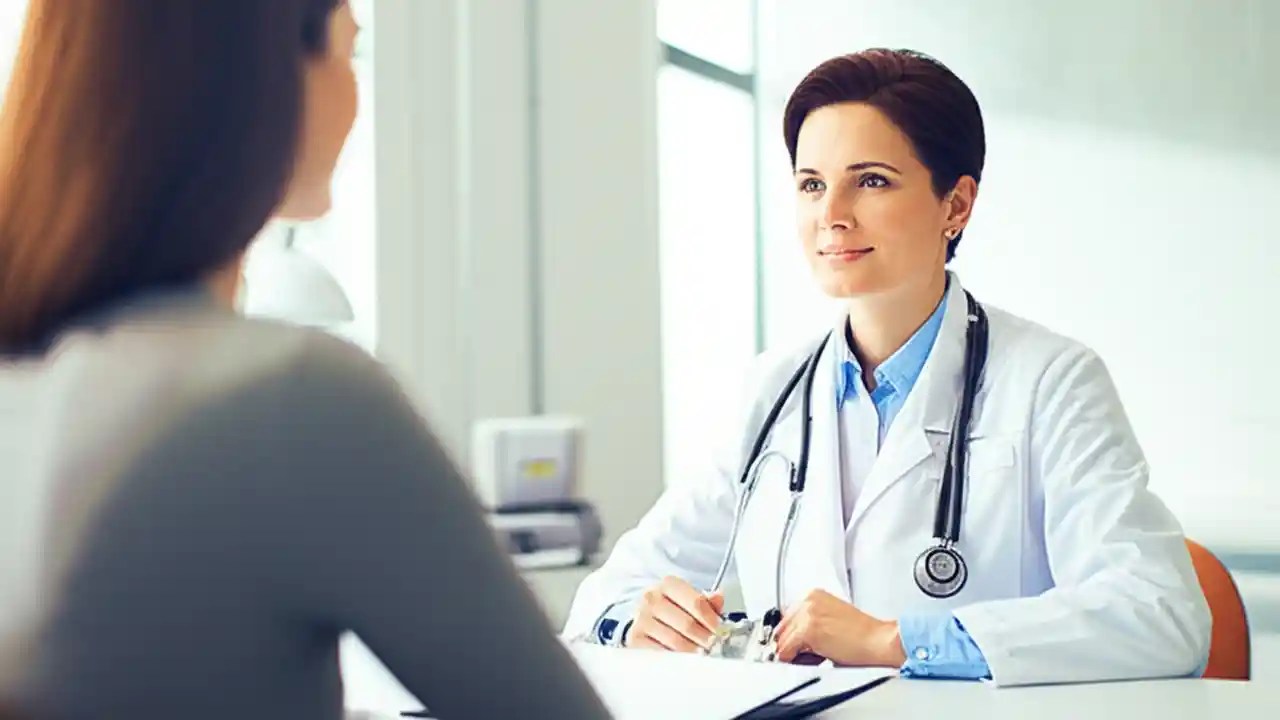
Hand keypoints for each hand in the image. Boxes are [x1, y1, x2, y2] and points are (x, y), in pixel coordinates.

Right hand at [625, 576, 724, 652]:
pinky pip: (661, 653)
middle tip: (714, 647)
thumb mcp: (689, 600)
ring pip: (675, 641)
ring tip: (702, 654)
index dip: (711, 620)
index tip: (721, 631)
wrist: (645, 619)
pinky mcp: (635, 639)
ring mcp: (641, 618)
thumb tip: (718, 597)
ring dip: (693, 651)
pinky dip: (676, 660)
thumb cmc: (672, 610)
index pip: (696, 602)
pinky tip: (684, 660)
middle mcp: (652, 598)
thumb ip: (707, 602)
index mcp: (669, 584)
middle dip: (705, 638)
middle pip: (687, 624)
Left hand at [773, 589, 905, 666]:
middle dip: (790, 642)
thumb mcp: (832, 618)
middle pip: (782, 627)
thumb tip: (795, 638)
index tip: (798, 644)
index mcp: (814, 594)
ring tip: (816, 655)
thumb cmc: (863, 635)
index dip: (792, 634)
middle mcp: (809, 600)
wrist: (879, 641)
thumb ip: (812, 621)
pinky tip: (814, 658)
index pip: (787, 616)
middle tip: (807, 653)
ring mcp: (807, 614)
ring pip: (782, 639)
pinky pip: (786, 650)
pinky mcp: (808, 630)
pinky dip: (793, 659)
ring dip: (793, 652)